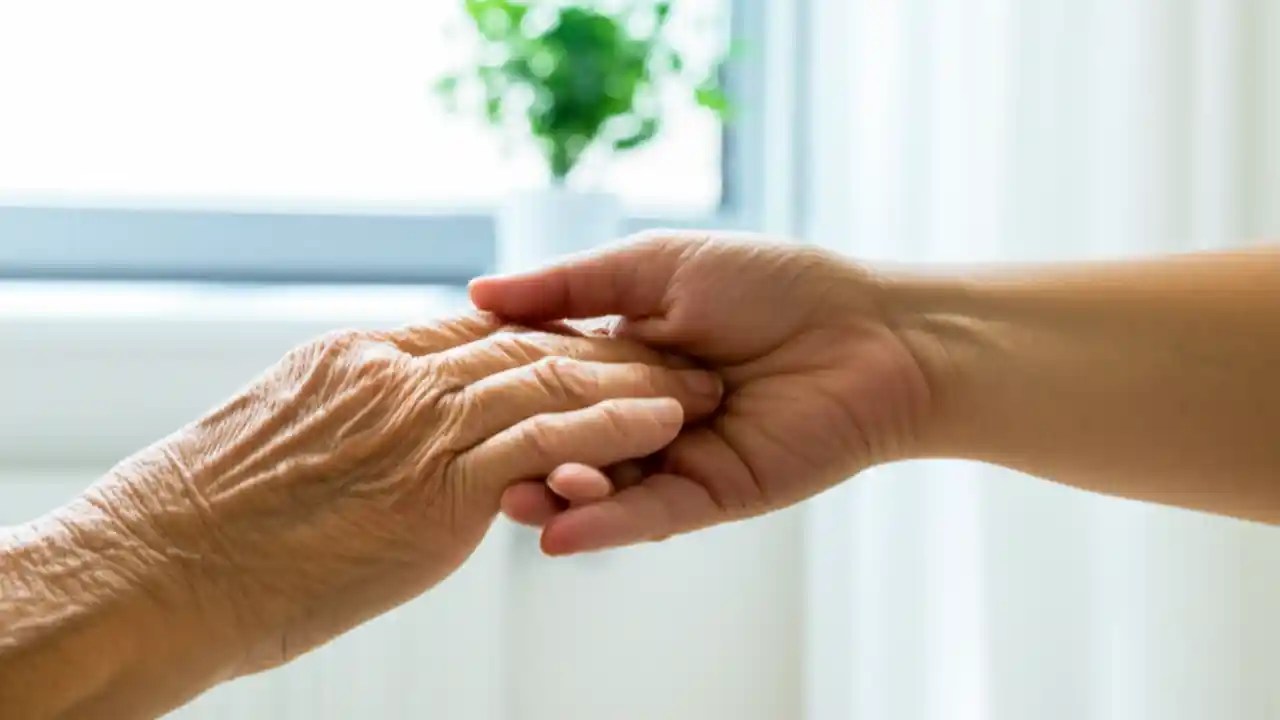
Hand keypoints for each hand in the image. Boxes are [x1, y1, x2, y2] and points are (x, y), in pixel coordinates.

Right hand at [65, 315, 721, 682]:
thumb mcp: (281, 447)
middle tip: (672, 352)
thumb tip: (378, 442)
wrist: (156, 570)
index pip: (474, 331)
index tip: (594, 342)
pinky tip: (661, 423)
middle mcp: (395, 375)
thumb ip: (347, 425)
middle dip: (609, 348)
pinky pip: (548, 438)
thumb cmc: (199, 526)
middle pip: (527, 344)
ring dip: (632, 381)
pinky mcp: (439, 481)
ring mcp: (418, 422)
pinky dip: (611, 424)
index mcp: (357, 357)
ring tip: (695, 384)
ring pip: (549, 380)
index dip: (544, 334)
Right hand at [470, 233, 933, 554]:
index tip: (449, 395)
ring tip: (517, 497)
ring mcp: (674, 458)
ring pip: (603, 486)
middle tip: (476, 464)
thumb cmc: (775, 284)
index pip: (546, 379)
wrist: (873, 332)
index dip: (503, 390)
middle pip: (566, 439)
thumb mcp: (658, 267)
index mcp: (623, 357)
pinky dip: (608, 523)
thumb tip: (476, 291)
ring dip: (558, 495)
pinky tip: (561, 530)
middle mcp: (640, 413)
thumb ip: (571, 286)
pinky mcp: (714, 496)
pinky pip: (652, 514)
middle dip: (523, 453)